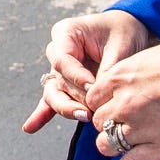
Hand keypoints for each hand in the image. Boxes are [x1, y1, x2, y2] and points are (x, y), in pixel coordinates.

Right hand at [24, 10, 154, 134]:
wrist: (128, 32)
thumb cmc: (123, 33)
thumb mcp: (120, 47)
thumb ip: (106, 71)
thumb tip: (95, 96)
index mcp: (66, 33)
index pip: (63, 60)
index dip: (76, 77)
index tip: (93, 87)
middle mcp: (58, 51)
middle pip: (57, 79)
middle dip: (75, 97)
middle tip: (92, 110)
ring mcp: (59, 69)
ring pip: (54, 93)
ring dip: (66, 108)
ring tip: (83, 117)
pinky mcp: (65, 84)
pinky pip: (51, 100)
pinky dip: (42, 115)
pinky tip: (30, 127)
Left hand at [84, 36, 159, 159]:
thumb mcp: (146, 59)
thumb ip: (126, 78)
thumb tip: (117, 91)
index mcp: (118, 78)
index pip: (92, 99)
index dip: (104, 104)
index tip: (114, 105)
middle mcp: (123, 104)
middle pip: (99, 123)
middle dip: (109, 123)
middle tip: (127, 121)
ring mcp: (140, 127)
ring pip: (106, 146)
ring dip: (115, 143)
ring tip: (131, 139)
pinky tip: (141, 152)